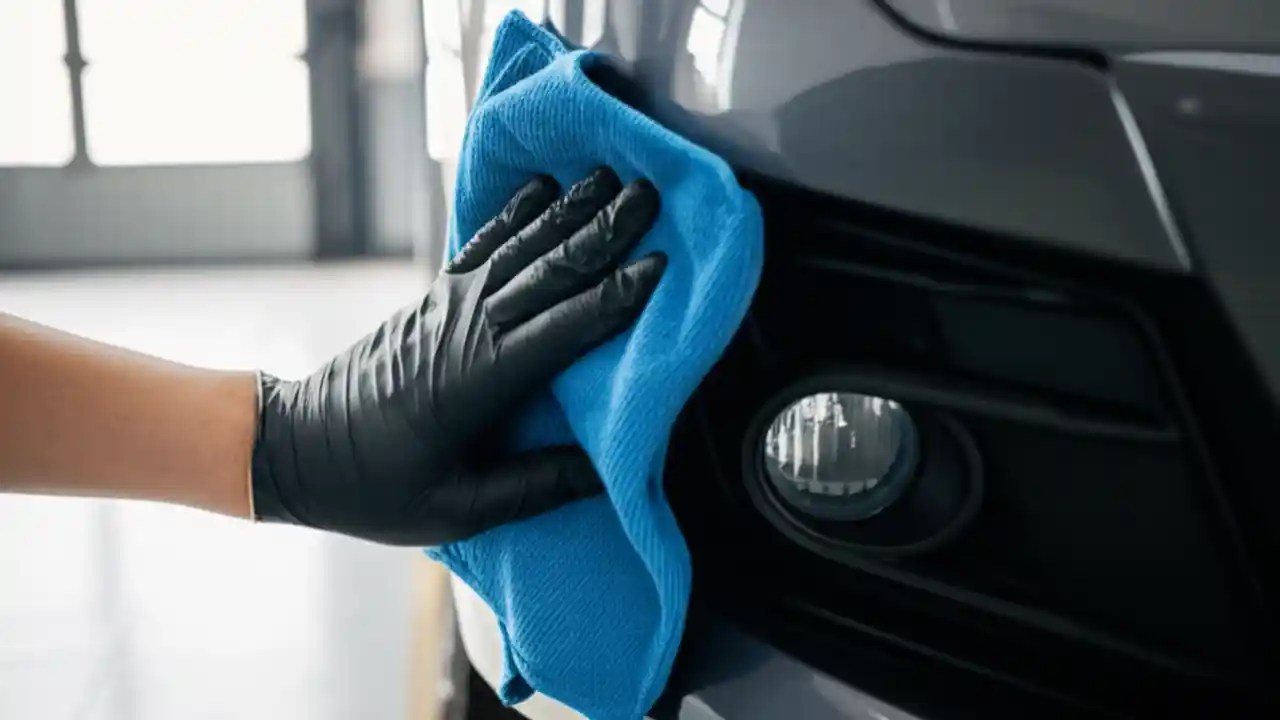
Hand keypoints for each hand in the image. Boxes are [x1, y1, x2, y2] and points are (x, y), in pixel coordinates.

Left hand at [251, 168, 664, 544]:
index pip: (563, 328)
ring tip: (610, 176)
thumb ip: (537, 487)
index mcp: (480, 381)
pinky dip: (515, 213)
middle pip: (548, 271)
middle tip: (651, 197)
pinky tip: (540, 187)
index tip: (662, 265)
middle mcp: (467, 328)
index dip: (615, 296)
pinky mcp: (433, 297)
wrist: (296, 448)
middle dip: (603, 232)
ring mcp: (447, 305)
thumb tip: (609, 470)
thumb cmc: (375, 488)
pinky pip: (483, 245)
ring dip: (568, 210)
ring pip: (520, 247)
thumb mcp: (458, 509)